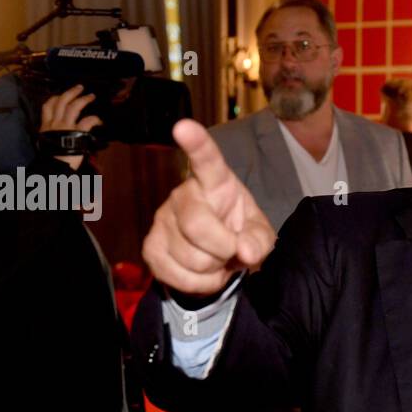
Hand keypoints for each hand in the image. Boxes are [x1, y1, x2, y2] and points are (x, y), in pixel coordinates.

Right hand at [40, 84, 101, 170]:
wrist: (53, 166)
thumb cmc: (49, 157)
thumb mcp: (45, 142)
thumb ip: (50, 134)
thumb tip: (56, 134)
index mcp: (46, 125)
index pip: (47, 106)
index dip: (54, 98)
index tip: (60, 94)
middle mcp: (55, 122)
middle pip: (61, 101)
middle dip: (71, 92)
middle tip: (80, 87)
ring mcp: (65, 126)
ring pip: (73, 107)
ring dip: (83, 99)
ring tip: (91, 96)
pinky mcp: (76, 132)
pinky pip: (86, 121)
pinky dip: (94, 119)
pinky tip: (99, 119)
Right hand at [141, 119, 275, 295]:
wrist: (218, 259)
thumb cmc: (239, 234)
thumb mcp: (260, 235)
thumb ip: (260, 241)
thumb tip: (246, 252)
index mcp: (215, 182)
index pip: (206, 160)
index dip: (196, 144)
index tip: (183, 127)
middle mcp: (183, 195)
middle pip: (197, 224)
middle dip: (223, 248)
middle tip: (232, 250)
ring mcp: (163, 220)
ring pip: (190, 256)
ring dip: (213, 269)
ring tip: (217, 260)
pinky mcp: (151, 247)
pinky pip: (178, 275)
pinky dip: (199, 284)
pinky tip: (202, 272)